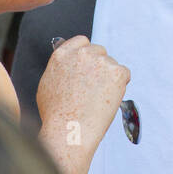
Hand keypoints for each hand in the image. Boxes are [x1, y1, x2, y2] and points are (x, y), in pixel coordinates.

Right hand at [37, 36, 130, 173]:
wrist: (68, 132)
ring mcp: (101, 62)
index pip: (82, 42)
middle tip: (94, 89)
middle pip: (99, 52)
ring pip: (111, 65)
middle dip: (99, 67)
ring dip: (109, 78)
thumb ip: (59, 68)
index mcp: (63, 54)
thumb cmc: (56, 115)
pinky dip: (120, 86)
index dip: (86, 54)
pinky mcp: (117, 72)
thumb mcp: (48, 84)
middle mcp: (82, 53)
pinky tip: (107, 100)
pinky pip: (124, 74)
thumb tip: (67, 61)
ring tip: (96, 101)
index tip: (88, 65)